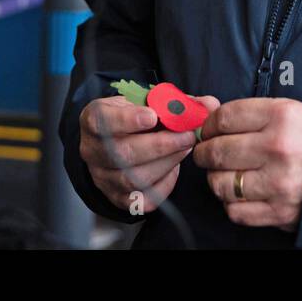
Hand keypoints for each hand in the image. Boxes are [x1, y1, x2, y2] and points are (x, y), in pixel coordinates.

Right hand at [80, 94, 219, 212]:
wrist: (118, 139)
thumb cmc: (134, 116)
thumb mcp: (147, 101)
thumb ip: (177, 102)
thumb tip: (209, 105)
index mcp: (93, 120)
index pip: (102, 121)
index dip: (127, 120)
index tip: (152, 116)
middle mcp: (92, 151)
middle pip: (123, 154)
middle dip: (160, 145)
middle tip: (187, 136)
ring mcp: (103, 178)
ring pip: (133, 179)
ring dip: (166, 163)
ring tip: (184, 148)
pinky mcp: (118, 198)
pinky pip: (142, 200)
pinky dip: (164, 185)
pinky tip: (173, 168)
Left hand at [192, 98, 301, 231]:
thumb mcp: (290, 112)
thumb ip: (250, 114)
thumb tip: (208, 119)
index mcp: (281, 117)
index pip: (225, 118)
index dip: (208, 125)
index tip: (207, 130)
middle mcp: (278, 148)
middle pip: (217, 151)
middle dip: (204, 153)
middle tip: (206, 153)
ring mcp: (278, 183)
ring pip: (221, 184)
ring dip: (217, 179)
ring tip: (226, 173)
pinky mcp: (278, 211)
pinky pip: (235, 210)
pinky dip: (232, 203)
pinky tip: (242, 193)